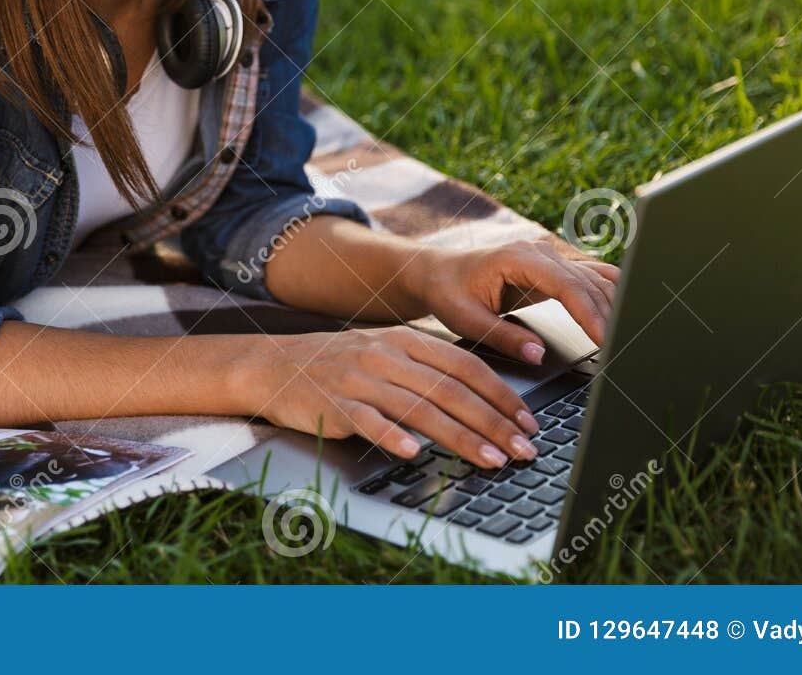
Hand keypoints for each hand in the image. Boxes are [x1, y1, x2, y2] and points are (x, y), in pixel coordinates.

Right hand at [238, 326, 540, 466]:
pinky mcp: (334, 404)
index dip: (501, 394)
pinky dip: (393, 436)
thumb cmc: (337, 364)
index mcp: (404, 340)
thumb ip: (426, 369)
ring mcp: (359, 379)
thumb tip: (480, 399)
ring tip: (491, 460)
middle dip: (494, 422)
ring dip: (461, 437)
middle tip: (524, 449)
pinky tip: (415, 453)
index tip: (528, 421)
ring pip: (420, 408)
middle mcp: (385, 356)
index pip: (464, 365)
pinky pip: (369, 421)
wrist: (274, 364)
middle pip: (450, 389)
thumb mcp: (384, 353)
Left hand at [409, 237, 619, 363]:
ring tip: (624, 339)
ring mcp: (550, 256)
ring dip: (613, 306)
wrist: (438, 273)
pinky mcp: (555, 267)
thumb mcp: (467, 320)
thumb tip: (538, 354)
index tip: (605, 340)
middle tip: (623, 349)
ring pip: (596, 278)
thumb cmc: (449, 293)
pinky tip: (621, 316)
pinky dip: (609, 296)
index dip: (589, 314)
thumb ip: (503, 337)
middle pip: (588, 282)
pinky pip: (591, 277)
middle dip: (608, 315)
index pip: (566, 285)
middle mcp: (539, 251)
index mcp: (518, 258)